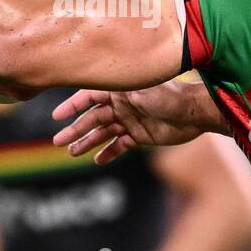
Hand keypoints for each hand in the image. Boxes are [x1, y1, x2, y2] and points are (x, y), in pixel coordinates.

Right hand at [51, 78, 223, 164]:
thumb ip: (121, 92)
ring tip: (73, 152)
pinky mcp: (139, 135)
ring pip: (103, 133)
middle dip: (75, 129)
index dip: (72, 106)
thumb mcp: (143, 90)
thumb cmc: (171, 96)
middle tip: (58, 142)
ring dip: (88, 142)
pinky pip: (119, 145)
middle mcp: (121, 104)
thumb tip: (101, 93)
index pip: (89, 96)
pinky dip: (109, 153)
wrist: (194, 114)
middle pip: (92, 118)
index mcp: (119, 90)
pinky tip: (97, 161)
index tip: (56, 117)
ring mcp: (129, 120)